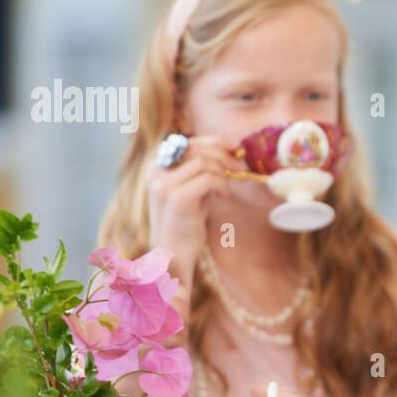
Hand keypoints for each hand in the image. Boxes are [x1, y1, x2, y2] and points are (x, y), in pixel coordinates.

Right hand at [146, 134, 244, 272]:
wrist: (173, 254)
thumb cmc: (185, 223)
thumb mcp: (191, 190)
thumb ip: (200, 171)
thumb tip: (227, 150)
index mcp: (156, 167)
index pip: (187, 142)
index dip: (213, 141)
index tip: (233, 147)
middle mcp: (156, 172)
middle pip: (197, 149)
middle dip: (223, 155)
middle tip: (239, 166)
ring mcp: (164, 184)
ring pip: (204, 162)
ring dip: (222, 174)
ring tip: (224, 189)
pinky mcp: (178, 198)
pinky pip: (208, 179)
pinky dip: (221, 185)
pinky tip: (221, 197)